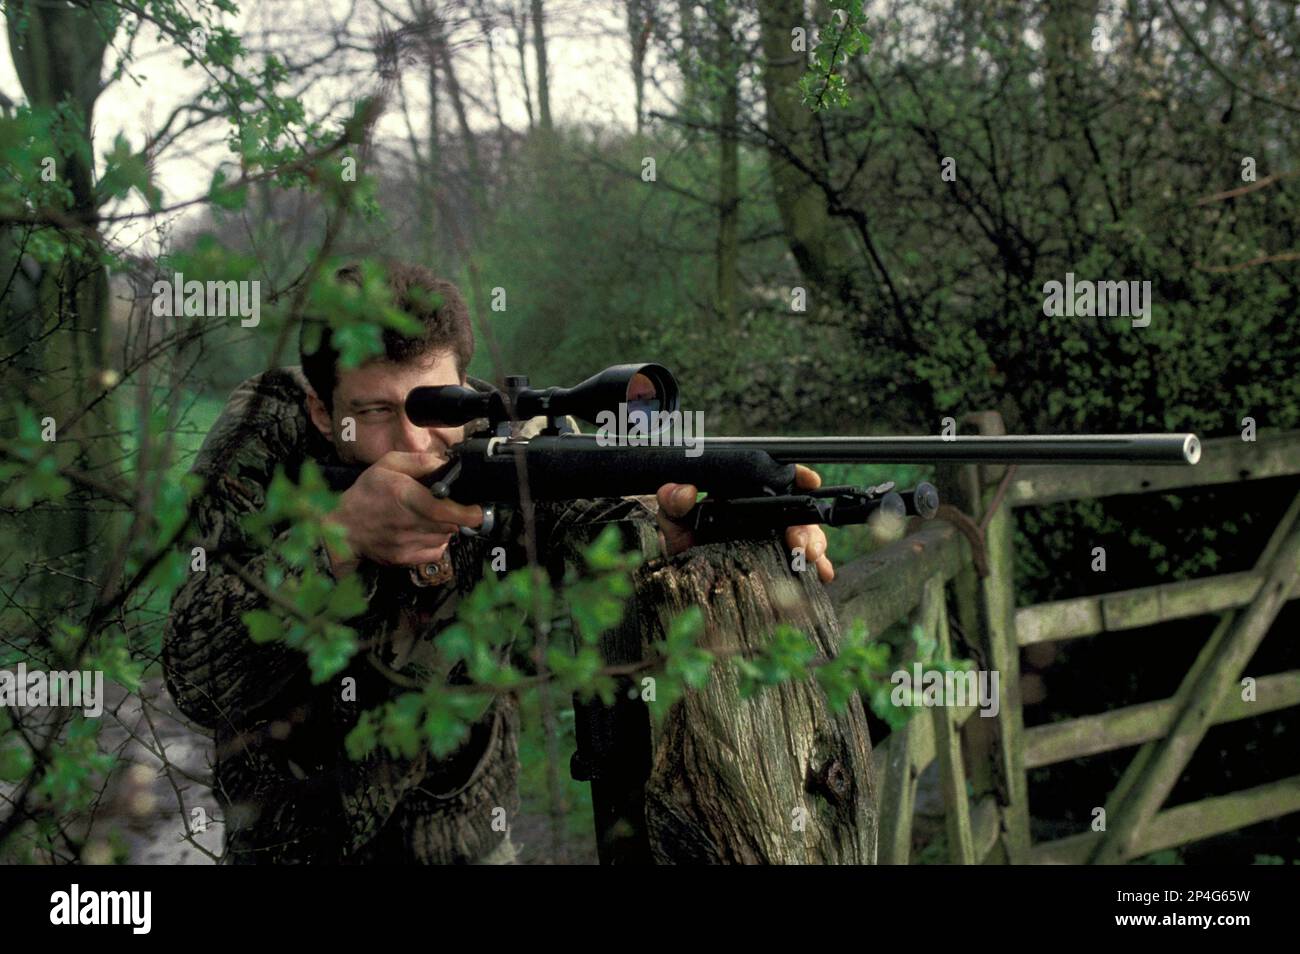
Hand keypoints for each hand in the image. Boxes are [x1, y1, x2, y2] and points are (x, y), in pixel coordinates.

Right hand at [325, 451, 482, 574]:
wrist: (343, 529)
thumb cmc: (367, 493)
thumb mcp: (388, 464)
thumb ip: (419, 461)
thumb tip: (446, 463)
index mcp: (404, 495)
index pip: (446, 510)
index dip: (468, 512)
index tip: (476, 508)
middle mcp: (408, 522)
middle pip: (451, 524)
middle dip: (456, 516)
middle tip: (447, 506)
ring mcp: (407, 544)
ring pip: (445, 538)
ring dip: (445, 528)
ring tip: (429, 517)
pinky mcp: (405, 560)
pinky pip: (436, 552)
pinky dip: (437, 542)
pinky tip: (423, 532)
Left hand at [654, 464, 834, 582]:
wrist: (686, 590)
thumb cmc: (684, 549)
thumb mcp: (674, 524)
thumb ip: (673, 504)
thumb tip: (685, 491)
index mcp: (744, 500)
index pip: (775, 481)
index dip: (797, 477)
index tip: (810, 481)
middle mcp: (766, 520)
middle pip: (797, 512)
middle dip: (805, 524)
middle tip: (798, 541)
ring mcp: (776, 544)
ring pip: (808, 537)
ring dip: (814, 545)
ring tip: (809, 558)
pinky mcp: (783, 569)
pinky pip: (808, 567)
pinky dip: (818, 569)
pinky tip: (820, 575)